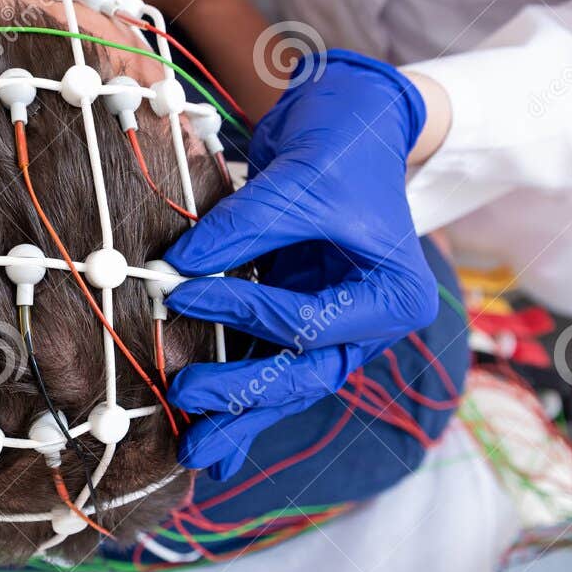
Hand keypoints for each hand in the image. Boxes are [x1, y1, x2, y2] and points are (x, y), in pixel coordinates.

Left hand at [161, 52, 437, 477]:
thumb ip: (242, 229)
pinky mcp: (302, 319)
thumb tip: (178, 268)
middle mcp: (370, 325)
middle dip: (243, 397)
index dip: (244, 313)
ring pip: (287, 383)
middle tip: (184, 399)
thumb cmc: (343, 148)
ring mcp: (336, 328)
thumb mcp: (298, 182)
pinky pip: (270, 363)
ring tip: (191, 449)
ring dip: (239, 415)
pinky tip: (210, 439)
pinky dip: (241, 398)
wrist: (352, 122)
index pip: (312, 323)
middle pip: (304, 375)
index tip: (183, 294)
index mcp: (393, 298)